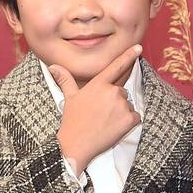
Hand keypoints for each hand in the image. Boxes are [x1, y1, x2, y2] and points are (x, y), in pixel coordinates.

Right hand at [49, 44, 142, 175]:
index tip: (139, 47)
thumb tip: (53, 67)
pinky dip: (129, 123)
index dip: (129, 55)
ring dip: (121, 113)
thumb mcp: (69, 98)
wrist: (76, 145)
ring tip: (106, 122)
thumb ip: (66, 80)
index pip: (116, 66)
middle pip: (121, 91)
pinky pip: (135, 117)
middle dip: (114, 101)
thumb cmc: (72, 121)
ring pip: (128, 105)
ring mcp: (121, 105)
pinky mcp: (129, 119)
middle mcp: (111, 91)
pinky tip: (115, 128)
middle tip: (101, 114)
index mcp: (98, 84)